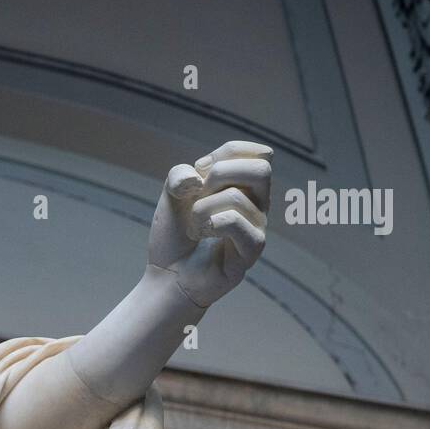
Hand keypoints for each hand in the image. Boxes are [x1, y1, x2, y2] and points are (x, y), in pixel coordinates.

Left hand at [147, 141, 271, 307]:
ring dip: (202, 208)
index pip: (255, 152)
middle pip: (262, 168)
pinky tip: (201, 234)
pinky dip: (210, 223)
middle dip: (220, 174)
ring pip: (237, 197)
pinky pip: (235, 222)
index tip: (197, 176)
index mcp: (245, 186)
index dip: (222, 155)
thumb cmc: (175, 235)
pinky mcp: (252, 250)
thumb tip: (196, 179)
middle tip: (198, 194)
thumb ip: (179, 175)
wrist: (167, 275)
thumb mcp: (171, 195)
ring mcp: (258, 228)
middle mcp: (258, 204)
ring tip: (193, 226)